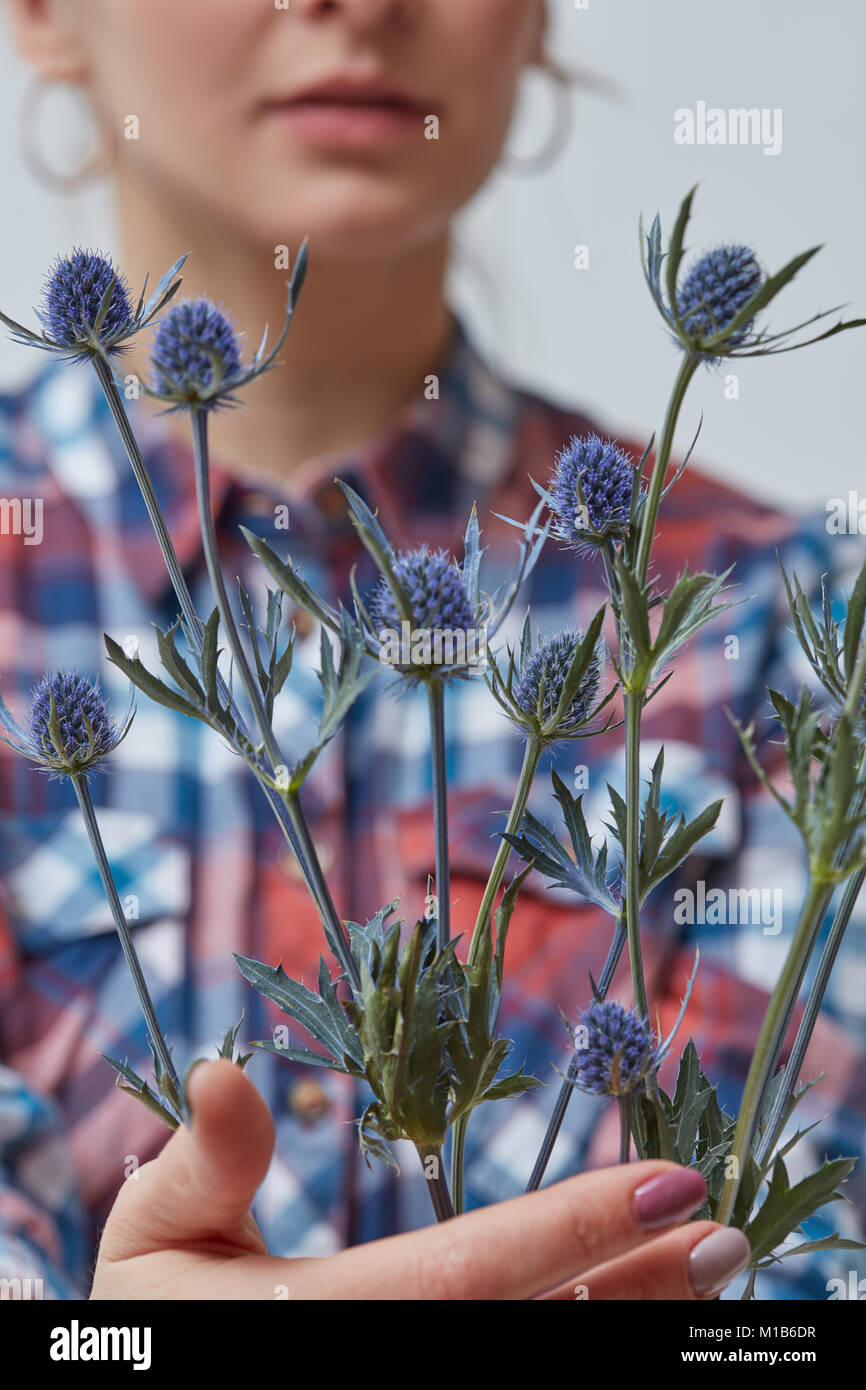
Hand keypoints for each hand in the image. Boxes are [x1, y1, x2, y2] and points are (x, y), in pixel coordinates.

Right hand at [90, 1060, 750, 1300]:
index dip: (575, 1227)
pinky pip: (524, 1373)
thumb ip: (205, 1164)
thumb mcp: (153, 1245)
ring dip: (634, 1319)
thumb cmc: (159, 1329)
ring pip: (545, 1364)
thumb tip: (224, 1068)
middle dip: (639, 1286)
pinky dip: (588, 1341)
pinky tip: (630, 1308)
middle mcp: (389, 1364)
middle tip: (726, 1234)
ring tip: (707, 1266)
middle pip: (539, 1332)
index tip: (669, 1183)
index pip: (473, 1271)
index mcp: (331, 1318)